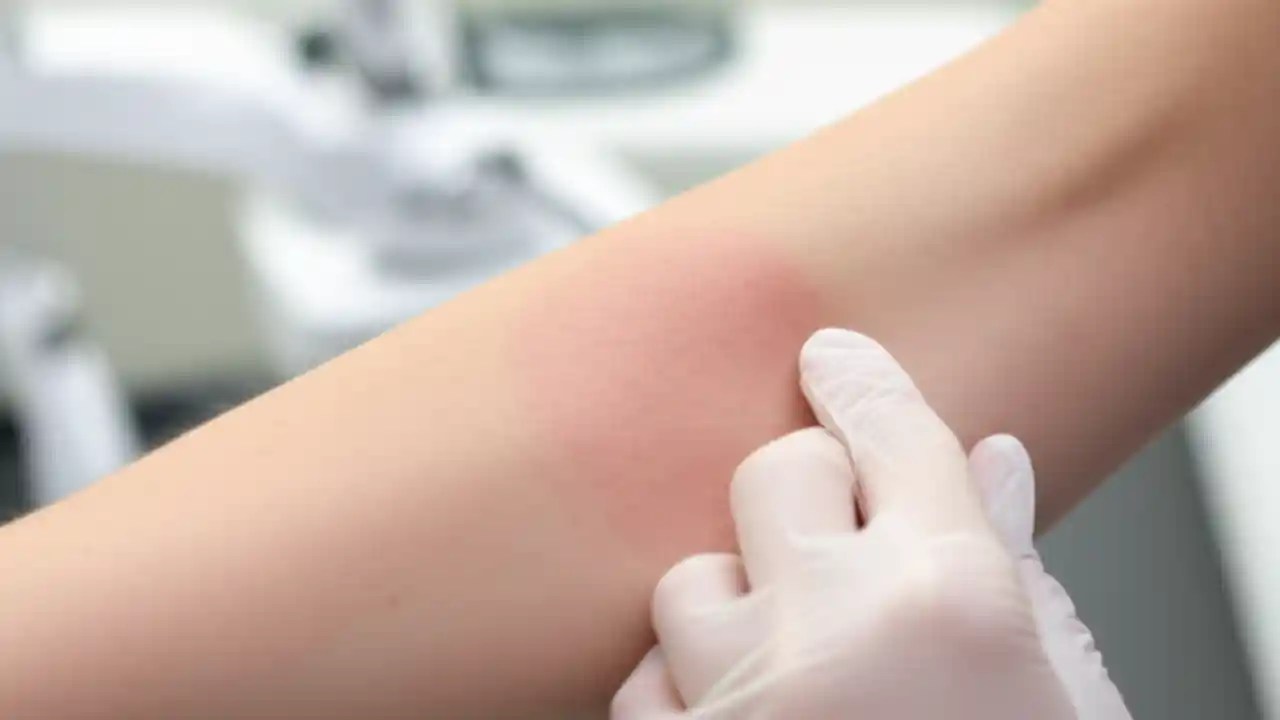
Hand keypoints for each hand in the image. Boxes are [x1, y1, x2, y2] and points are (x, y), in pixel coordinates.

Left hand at [612, 329, 1129, 718]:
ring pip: (689, 579)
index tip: (829, 356)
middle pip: (776, 472)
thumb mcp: (1059, 701)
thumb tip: (991, 462)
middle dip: (806, 488)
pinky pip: (644, 682)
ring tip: (794, 665)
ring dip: (736, 605)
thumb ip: (1018, 573)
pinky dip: (685, 692)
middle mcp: (835, 633)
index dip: (860, 380)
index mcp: (953, 601)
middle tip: (833, 532)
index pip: (893, 433)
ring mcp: (742, 705)